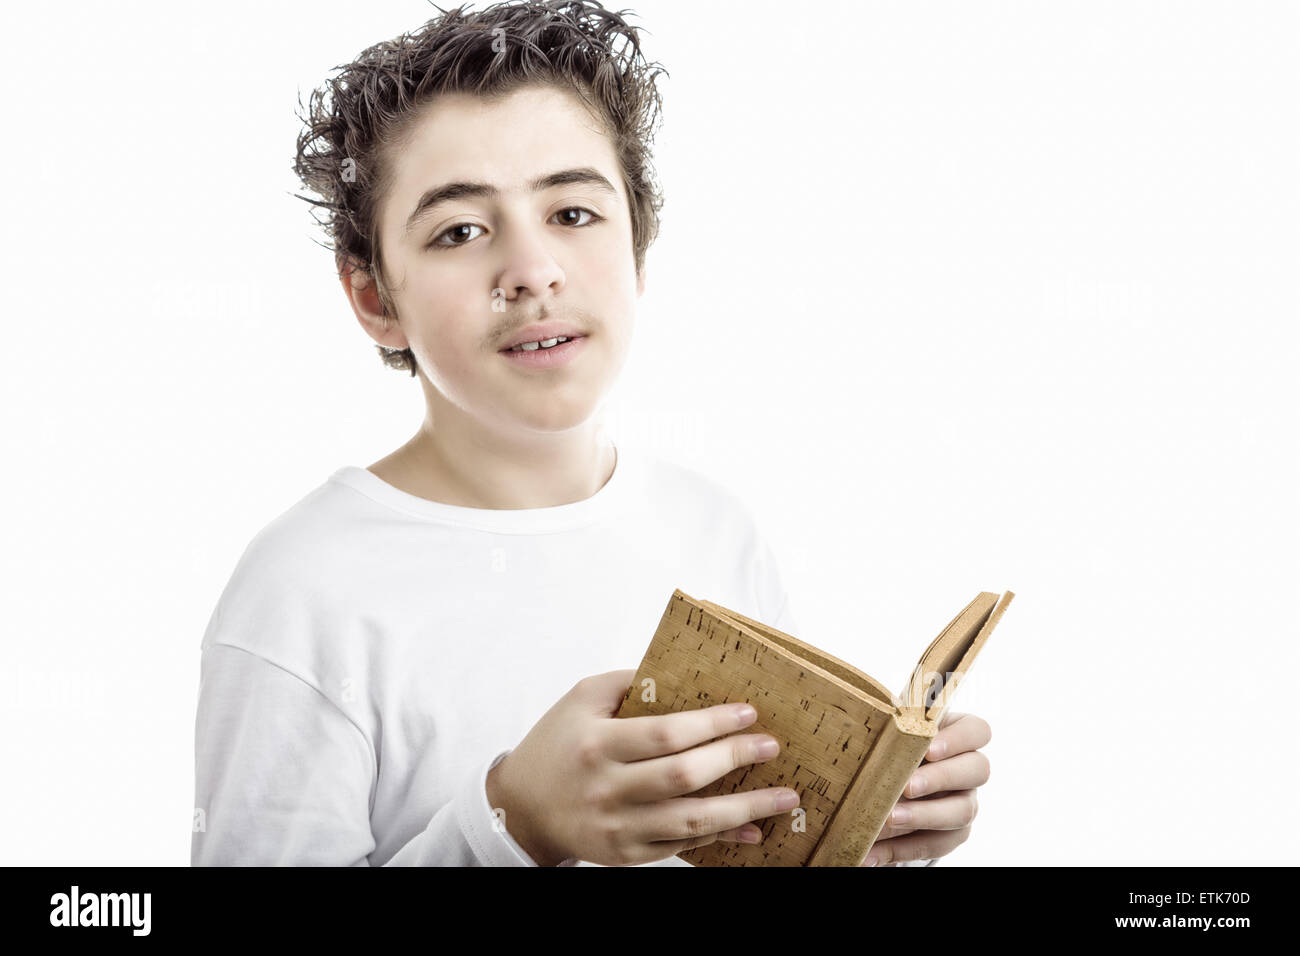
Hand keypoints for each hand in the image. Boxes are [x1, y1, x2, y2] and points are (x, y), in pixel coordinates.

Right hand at [486, 669, 800, 865]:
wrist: (522, 807)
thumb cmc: (557, 742)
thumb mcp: (582, 698)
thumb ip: (629, 683)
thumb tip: (685, 673)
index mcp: (597, 743)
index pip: (666, 733)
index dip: (712, 724)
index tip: (749, 713)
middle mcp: (607, 787)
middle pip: (684, 776)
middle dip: (735, 759)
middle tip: (771, 746)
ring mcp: (617, 826)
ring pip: (691, 820)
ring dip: (744, 809)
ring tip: (783, 796)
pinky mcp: (625, 853)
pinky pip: (681, 847)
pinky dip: (721, 839)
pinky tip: (751, 828)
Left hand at [860, 710, 990, 865]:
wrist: (884, 783)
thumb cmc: (889, 745)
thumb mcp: (890, 732)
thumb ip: (889, 728)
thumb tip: (869, 729)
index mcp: (958, 734)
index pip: (977, 730)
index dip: (959, 738)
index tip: (929, 749)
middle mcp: (968, 769)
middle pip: (977, 769)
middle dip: (940, 778)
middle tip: (907, 786)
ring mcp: (965, 802)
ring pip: (962, 811)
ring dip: (923, 815)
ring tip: (889, 818)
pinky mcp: (952, 834)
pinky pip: (936, 844)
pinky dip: (901, 850)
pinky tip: (871, 854)